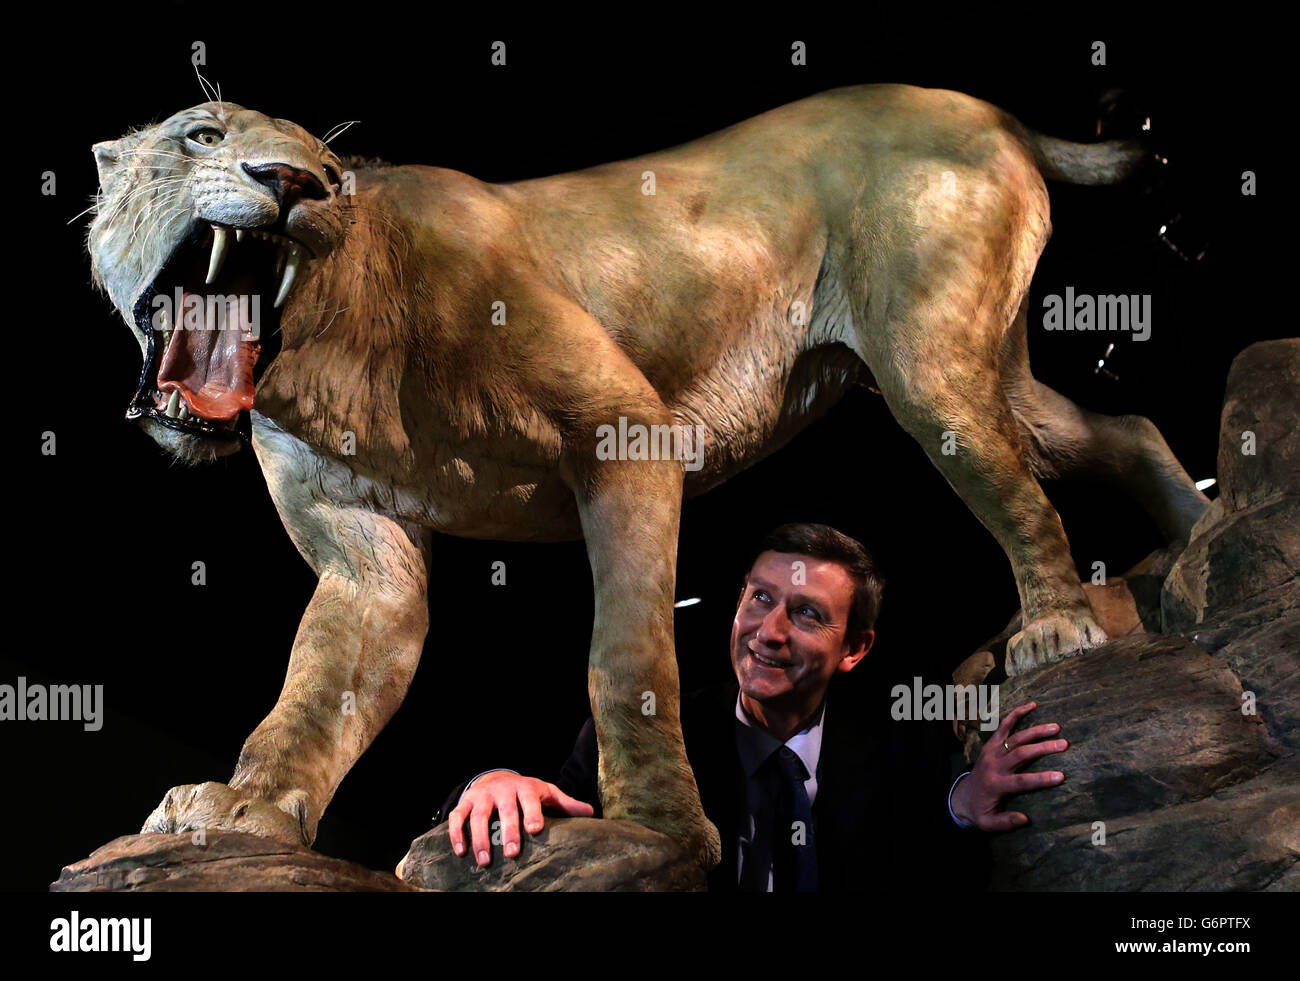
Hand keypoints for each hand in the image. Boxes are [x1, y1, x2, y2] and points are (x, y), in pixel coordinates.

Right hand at [447, 770, 593, 865]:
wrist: (496, 778)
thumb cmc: (527, 792)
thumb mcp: (547, 793)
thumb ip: (566, 804)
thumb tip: (591, 813)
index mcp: (526, 787)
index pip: (530, 800)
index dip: (532, 813)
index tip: (535, 829)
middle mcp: (503, 790)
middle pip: (506, 811)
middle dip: (508, 832)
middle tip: (512, 853)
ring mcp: (483, 796)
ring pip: (479, 816)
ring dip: (481, 838)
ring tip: (485, 861)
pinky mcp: (466, 803)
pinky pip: (458, 817)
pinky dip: (457, 834)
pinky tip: (461, 852)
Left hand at [950, 701, 1066, 830]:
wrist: (962, 796)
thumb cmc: (980, 810)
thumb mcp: (989, 823)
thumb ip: (1006, 822)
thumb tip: (1025, 819)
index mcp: (995, 785)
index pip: (1021, 781)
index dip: (1041, 779)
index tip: (1061, 776)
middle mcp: (994, 765)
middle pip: (1020, 754)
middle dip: (1043, 749)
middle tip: (1064, 744)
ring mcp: (991, 752)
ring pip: (1015, 738)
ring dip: (1036, 731)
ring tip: (1056, 727)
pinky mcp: (991, 744)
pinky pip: (1004, 726)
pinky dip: (1016, 714)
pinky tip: (1031, 705)